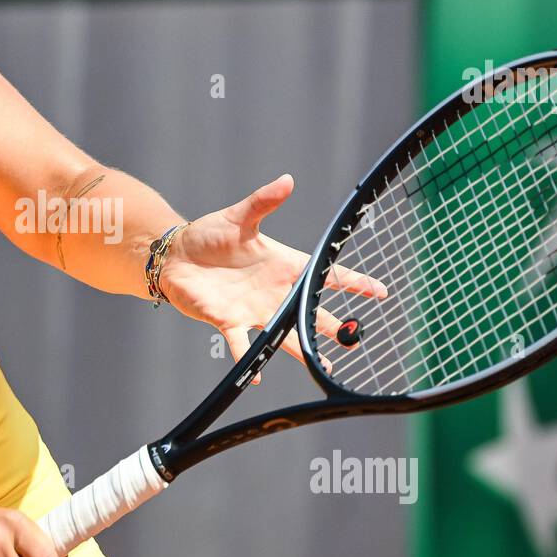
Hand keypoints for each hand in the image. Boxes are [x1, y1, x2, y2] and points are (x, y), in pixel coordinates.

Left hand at [156, 174, 387, 383]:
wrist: (176, 255)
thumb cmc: (210, 235)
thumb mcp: (240, 217)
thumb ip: (263, 202)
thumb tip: (287, 180)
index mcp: (284, 265)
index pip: (326, 275)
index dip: (355, 283)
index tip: (381, 292)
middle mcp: (274, 292)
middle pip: (310, 311)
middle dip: (332, 324)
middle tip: (355, 337)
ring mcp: (253, 309)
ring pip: (284, 334)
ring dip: (302, 349)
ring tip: (325, 364)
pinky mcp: (228, 321)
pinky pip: (241, 344)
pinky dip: (247, 359)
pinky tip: (257, 377)